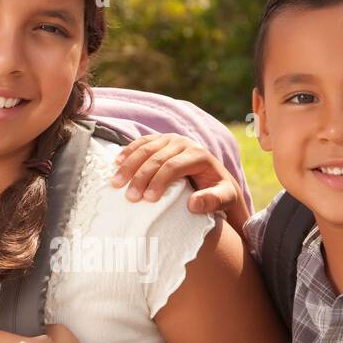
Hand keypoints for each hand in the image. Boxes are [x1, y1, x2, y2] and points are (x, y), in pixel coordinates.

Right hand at [110, 133, 246, 223]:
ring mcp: (171, 139)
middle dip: (140, 177)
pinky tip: (116, 163)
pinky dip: (128, 152)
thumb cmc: (219, 192)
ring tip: (116, 183)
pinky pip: (142, 143)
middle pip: (156, 157)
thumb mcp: (226, 199)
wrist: (216, 179)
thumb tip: (193, 204)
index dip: (159, 181)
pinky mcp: (161, 140)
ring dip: (129, 165)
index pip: (173, 166)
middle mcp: (184, 143)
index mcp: (198, 155)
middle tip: (129, 197)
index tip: (148, 199)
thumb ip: (214, 201)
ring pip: (146, 148)